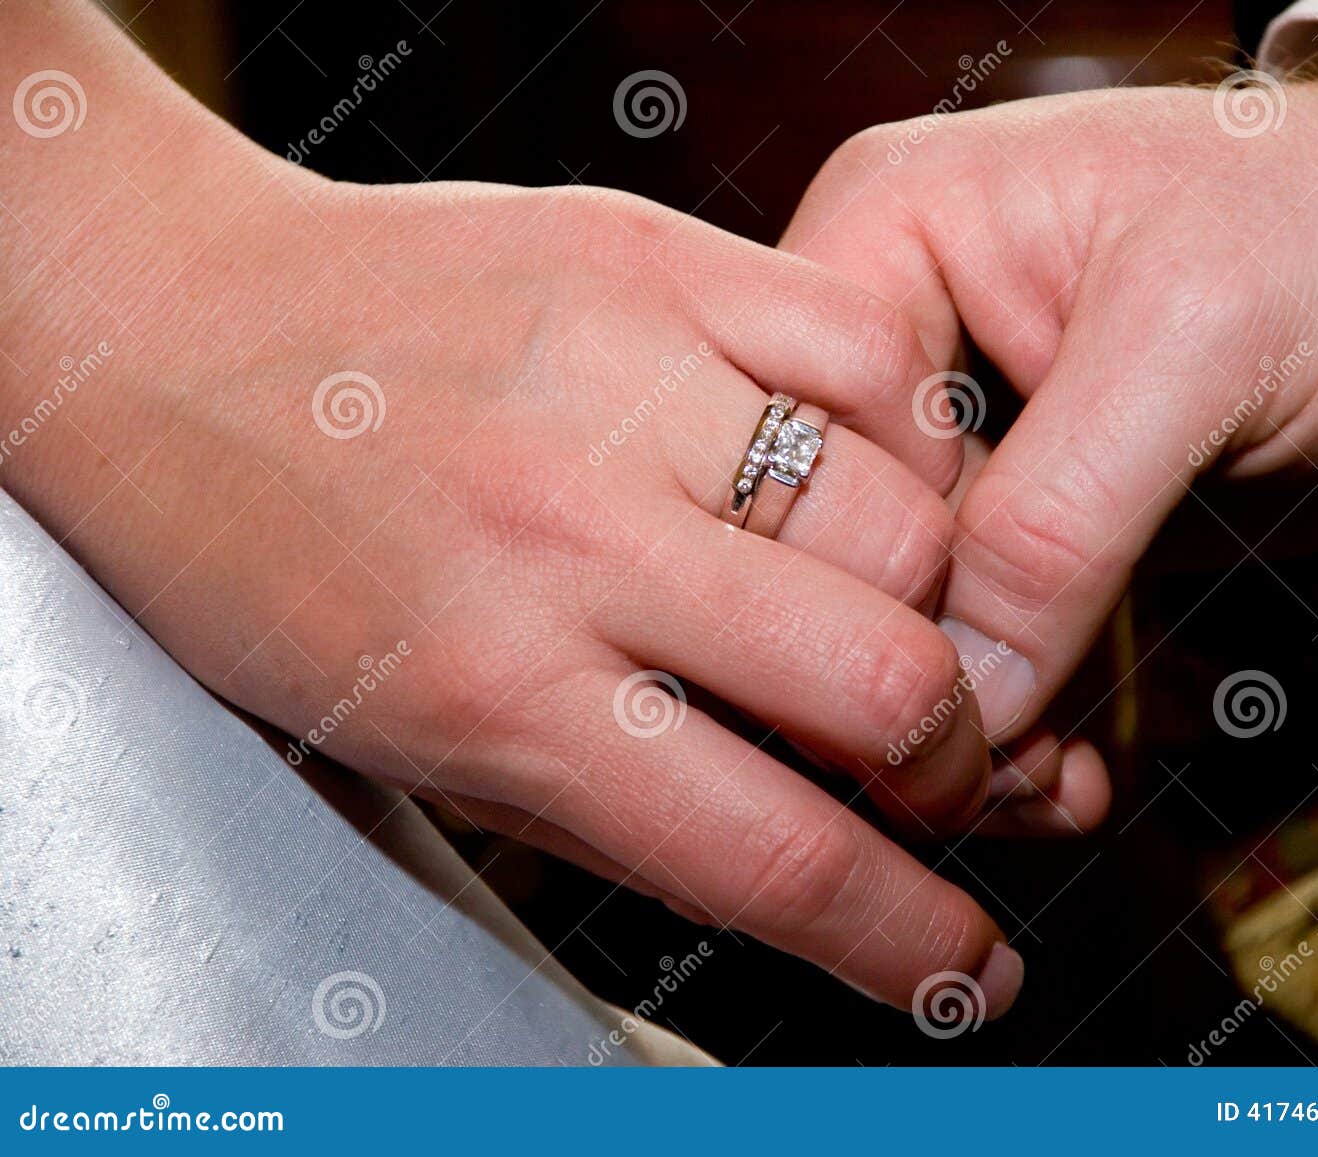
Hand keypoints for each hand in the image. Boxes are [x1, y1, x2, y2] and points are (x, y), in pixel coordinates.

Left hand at [0, 3, 1023, 1012]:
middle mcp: (568, 531)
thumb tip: (810, 864)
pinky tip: (860, 469)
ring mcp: (619, 376)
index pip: (769, 851)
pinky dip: (910, 435)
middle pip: (881, 683)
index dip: (907, 936)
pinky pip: (873, 350)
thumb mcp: (414, 743)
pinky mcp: (651, 257)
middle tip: (924, 763)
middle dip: (950, 762)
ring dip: (928, 603)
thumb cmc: (269, 548)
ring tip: (870, 604)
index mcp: (494, 688)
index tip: (965, 966)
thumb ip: (621, 809)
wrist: (166, 327)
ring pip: (908, 519)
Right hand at [784, 51, 1317, 804]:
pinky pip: (983, 639)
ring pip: (904, 611)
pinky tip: (1066, 772)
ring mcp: (962, 439)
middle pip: (835, 541)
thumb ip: (1061, 515)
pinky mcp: (1025, 519)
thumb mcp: (1199, 342)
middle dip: (911, 668)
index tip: (937, 689)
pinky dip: (1018, 721)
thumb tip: (960, 698)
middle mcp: (900, 337)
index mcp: (889, 234)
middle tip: (989, 771)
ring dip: (967, 722)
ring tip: (1041, 788)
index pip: (794, 438)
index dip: (855, 575)